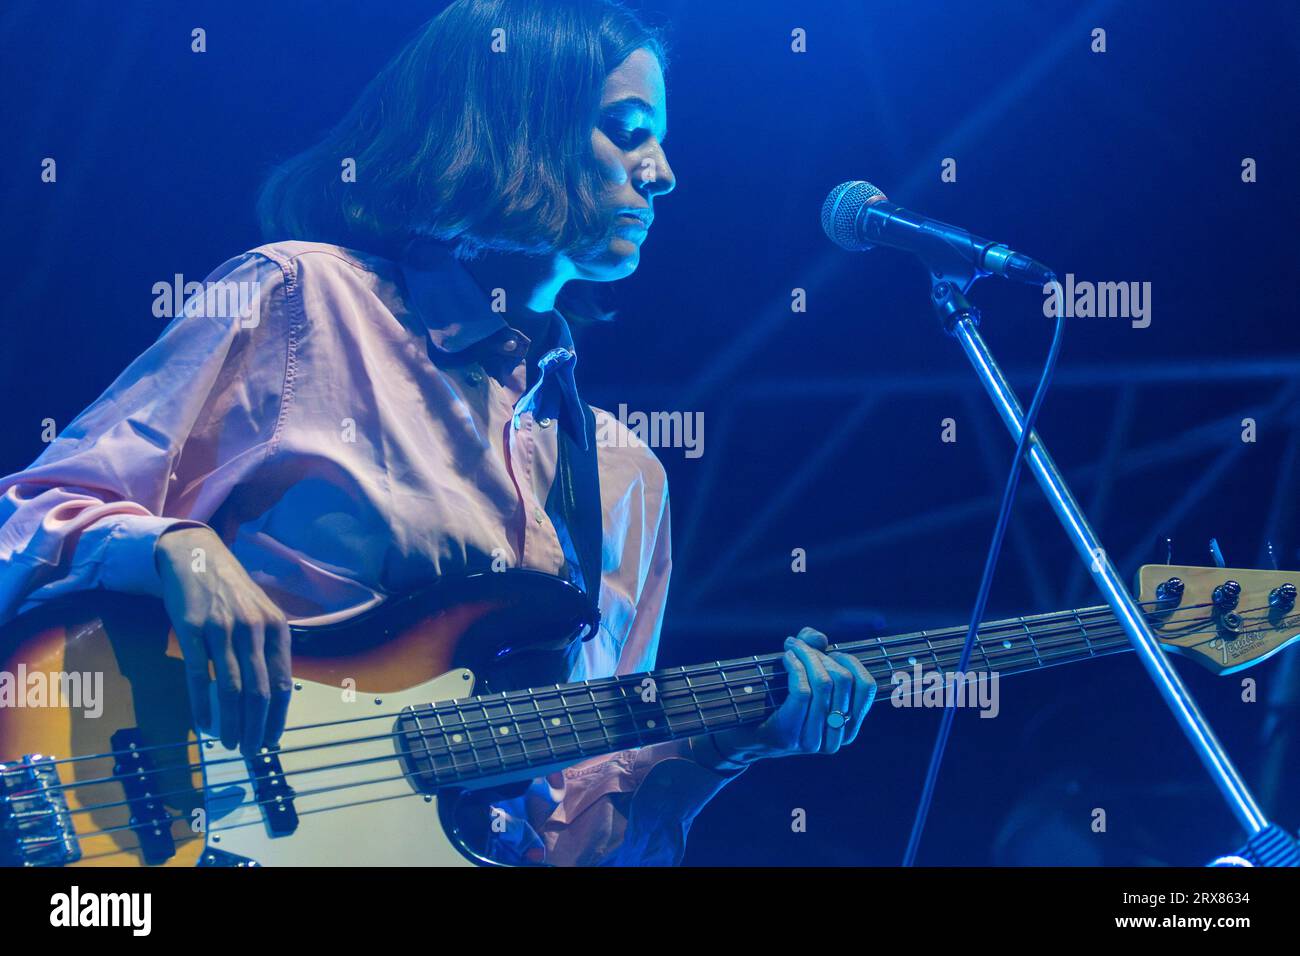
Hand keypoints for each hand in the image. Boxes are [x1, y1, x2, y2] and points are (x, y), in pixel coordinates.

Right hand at [154, 526, 291, 754]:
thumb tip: (273, 693)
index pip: (283, 682)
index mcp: (276, 628)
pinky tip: (203, 724)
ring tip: (228, 743)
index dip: (277, 716)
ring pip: (231, 689)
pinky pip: (198, 676)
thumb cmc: (232, 591)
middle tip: (249, 750)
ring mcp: (222, 630)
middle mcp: (253, 630)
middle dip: (255, 727)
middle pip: (259, 691)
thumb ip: (269, 648)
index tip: (271, 740)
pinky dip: (201, 705)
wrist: (197, 556)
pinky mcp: (192, 631)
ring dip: (230, 723)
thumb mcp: (262, 614)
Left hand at [696, 627, 875, 769]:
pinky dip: (795, 667)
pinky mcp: (790, 734)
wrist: (741, 734)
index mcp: (849, 727)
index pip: (867, 687)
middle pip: (844, 681)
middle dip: (822, 654)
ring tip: (791, 647)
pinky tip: (785, 657)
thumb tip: (819, 639)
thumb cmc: (775, 699)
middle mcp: (836, 738)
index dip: (852, 661)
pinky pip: (802, 691)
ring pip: (823, 684)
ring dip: (806, 656)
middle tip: (800, 645)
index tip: (832, 650)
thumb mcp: (801, 672)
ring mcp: (813, 740)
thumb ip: (813, 649)